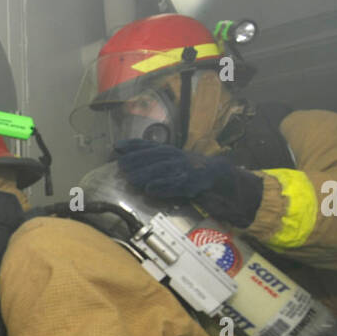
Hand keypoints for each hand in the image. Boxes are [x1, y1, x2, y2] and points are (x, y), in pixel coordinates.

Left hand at [114, 138, 262, 227]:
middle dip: (138, 161)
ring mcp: (186, 169)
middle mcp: (178, 157)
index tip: (117, 147)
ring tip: (132, 179)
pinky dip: (163, 187)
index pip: (150, 146)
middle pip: (156, 157)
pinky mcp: (192, 183)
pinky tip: (151, 189)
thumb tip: (120, 151)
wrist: (218, 176)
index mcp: (171, 151)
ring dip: (147, 174)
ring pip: (164, 170)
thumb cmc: (188, 170)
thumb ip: (148, 157)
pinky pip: (176, 185)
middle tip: (122, 166)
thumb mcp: (169, 161)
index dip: (134, 145)